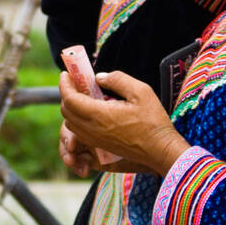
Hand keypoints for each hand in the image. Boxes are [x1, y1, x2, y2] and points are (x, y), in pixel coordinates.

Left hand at [57, 70, 187, 175]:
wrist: (160, 150)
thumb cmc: (153, 121)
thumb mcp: (140, 92)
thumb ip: (117, 80)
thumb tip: (98, 78)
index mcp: (99, 115)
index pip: (70, 99)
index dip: (64, 84)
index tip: (66, 74)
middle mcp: (92, 129)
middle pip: (66, 110)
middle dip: (66, 93)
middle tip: (75, 82)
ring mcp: (94, 139)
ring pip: (70, 122)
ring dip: (71, 107)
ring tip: (82, 94)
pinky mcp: (99, 145)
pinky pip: (79, 131)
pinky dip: (77, 118)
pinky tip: (91, 110)